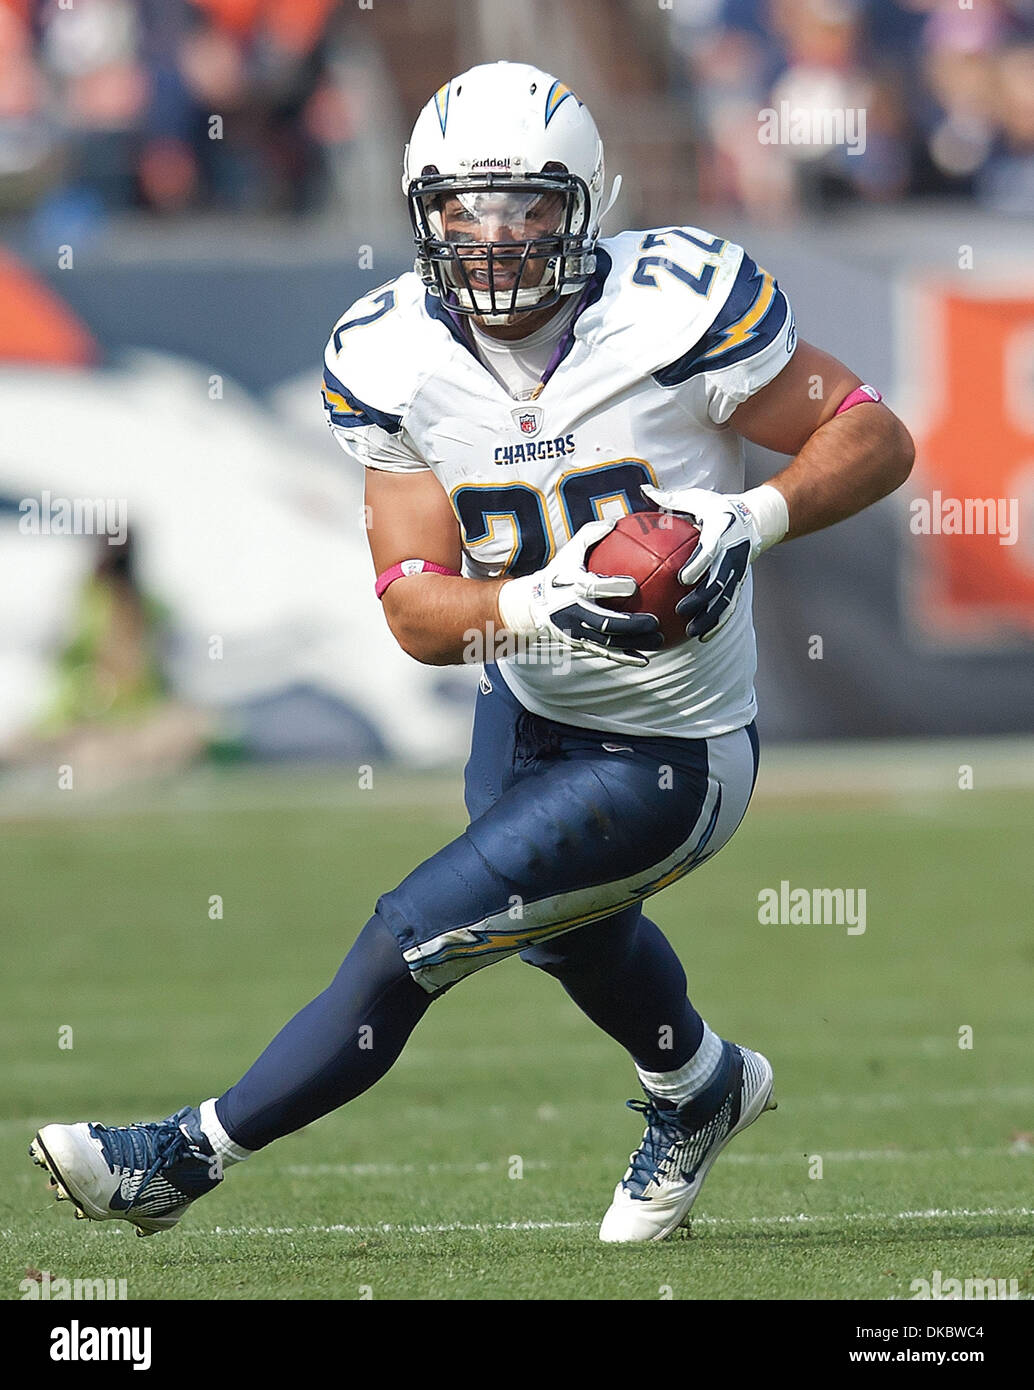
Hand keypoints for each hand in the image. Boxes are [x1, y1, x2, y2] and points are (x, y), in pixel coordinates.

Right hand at [498, 520, 662, 666]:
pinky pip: (606, 653)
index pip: (593, 588)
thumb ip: (592, 534)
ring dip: (634, 643)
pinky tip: (646, 659)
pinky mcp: (581, 644)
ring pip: (609, 642)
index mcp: (573, 586)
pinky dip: (625, 657)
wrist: (533, 605)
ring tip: (659, 640)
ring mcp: (577, 631)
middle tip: (653, 621)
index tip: (633, 585)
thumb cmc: (559, 572)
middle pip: (604, 622)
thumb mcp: (570, 550)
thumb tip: (618, 520)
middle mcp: (574, 611)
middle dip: (630, 624)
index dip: (612, 587)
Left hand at [642, 483, 787, 640]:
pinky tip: (701, 638)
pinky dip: (716, 623)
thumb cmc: (717, 508)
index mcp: (720, 532)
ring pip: (725, 599)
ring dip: (709, 618)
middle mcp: (731, 554)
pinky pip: (728, 606)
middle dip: (701, 599)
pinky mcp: (738, 584)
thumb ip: (670, 499)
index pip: (710, 550)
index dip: (699, 564)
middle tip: (681, 610)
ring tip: (691, 632)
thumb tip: (641, 490)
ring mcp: (736, 572)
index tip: (682, 577)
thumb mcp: (697, 498)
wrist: (755, 520)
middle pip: (718, 581)